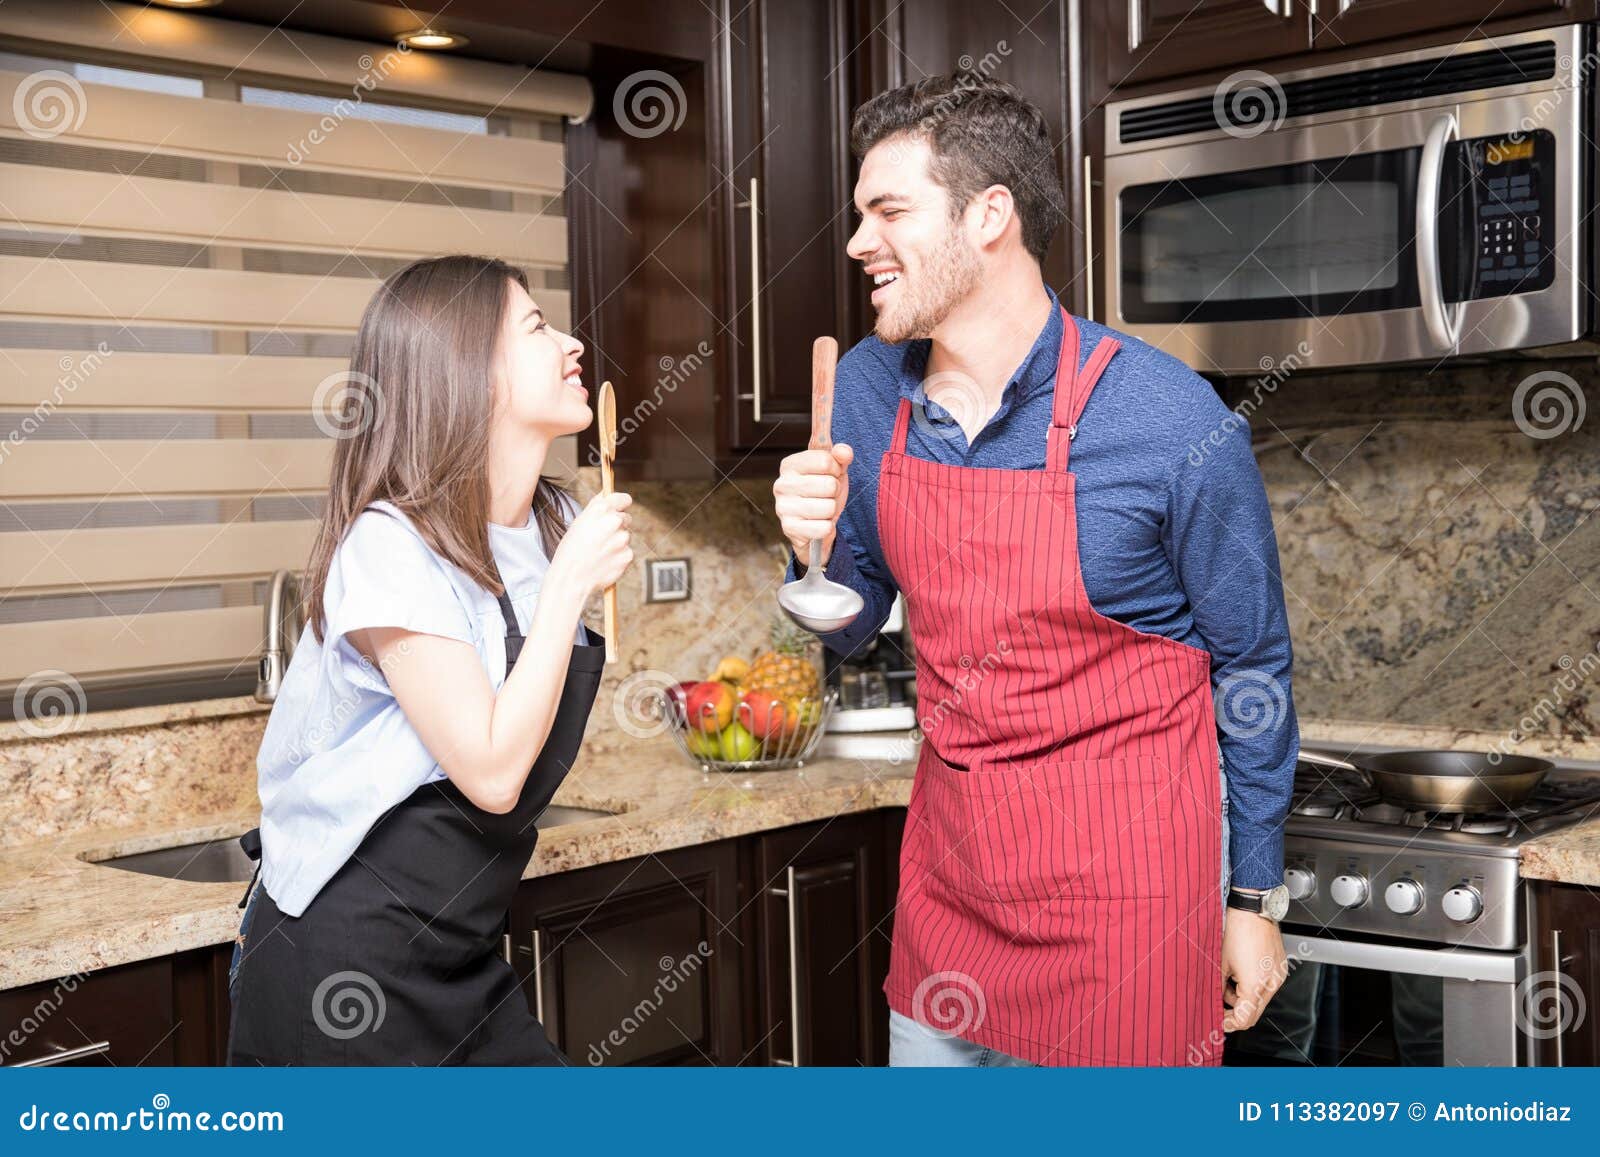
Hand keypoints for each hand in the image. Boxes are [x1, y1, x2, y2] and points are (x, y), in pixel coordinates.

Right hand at [548, 491, 632, 599]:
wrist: (571, 578)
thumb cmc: (571, 549)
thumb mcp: (579, 522)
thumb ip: (596, 506)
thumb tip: (607, 492)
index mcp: (601, 509)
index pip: (624, 499)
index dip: (621, 505)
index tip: (618, 510)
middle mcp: (614, 521)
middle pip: (626, 518)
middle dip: (617, 526)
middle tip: (600, 538)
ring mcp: (623, 539)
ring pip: (625, 536)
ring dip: (616, 542)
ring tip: (599, 552)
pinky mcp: (628, 555)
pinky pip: (627, 552)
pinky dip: (619, 557)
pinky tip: (604, 561)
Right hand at [774, 443, 852, 562]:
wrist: (815, 523)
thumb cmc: (823, 491)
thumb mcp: (834, 470)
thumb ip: (841, 456)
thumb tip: (844, 451)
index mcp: (790, 465)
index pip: (825, 460)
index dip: (836, 470)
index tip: (831, 475)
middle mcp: (781, 484)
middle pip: (829, 485)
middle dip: (835, 492)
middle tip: (826, 495)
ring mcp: (783, 507)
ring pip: (829, 508)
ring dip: (831, 511)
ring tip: (822, 509)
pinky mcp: (789, 529)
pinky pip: (824, 528)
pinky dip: (827, 528)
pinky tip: (818, 524)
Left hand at [1221, 907, 1286, 1032]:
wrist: (1252, 909)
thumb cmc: (1236, 930)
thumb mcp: (1220, 962)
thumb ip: (1218, 986)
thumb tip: (1215, 999)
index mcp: (1256, 984)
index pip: (1245, 1018)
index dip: (1229, 1023)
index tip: (1219, 1021)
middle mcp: (1271, 982)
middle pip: (1254, 1012)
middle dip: (1235, 1011)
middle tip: (1220, 1007)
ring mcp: (1278, 975)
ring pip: (1260, 999)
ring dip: (1243, 997)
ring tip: (1228, 979)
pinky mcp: (1280, 967)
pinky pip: (1267, 985)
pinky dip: (1253, 985)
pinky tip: (1240, 971)